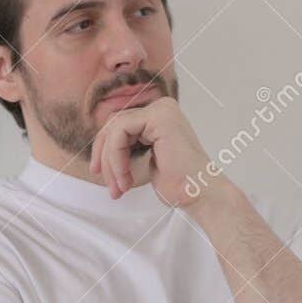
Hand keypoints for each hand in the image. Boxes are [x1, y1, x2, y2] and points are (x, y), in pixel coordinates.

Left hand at [88, 97, 230, 208]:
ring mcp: (161, 110)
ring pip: (114, 129)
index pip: (119, 125)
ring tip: (120, 186)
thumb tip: (101, 149)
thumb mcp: (149, 160)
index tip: (102, 176)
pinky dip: (116, 158)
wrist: (199, 194)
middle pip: (113, 124)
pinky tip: (125, 177)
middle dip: (105, 157)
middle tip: (110, 185)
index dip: (104, 151)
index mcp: (161, 116)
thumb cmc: (180, 184)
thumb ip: (131, 147)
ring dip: (111, 162)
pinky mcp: (158, 117)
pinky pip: (120, 132)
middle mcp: (162, 108)